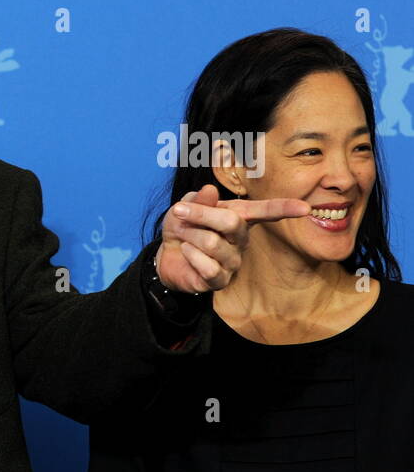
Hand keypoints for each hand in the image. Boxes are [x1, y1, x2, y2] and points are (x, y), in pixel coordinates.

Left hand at [157, 184, 309, 291]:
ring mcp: (233, 261)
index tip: (305, 208)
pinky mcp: (221, 280)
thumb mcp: (184, 207)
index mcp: (239, 217)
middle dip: (201, 214)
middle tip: (179, 212)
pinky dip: (190, 256)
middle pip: (232, 222)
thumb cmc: (182, 228)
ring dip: (190, 236)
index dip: (285, 209)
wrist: (166, 255)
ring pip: (213, 243)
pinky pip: (208, 267)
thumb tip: (210, 190)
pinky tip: (186, 253)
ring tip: (184, 237)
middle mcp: (241, 240)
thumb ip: (198, 200)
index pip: (266, 211)